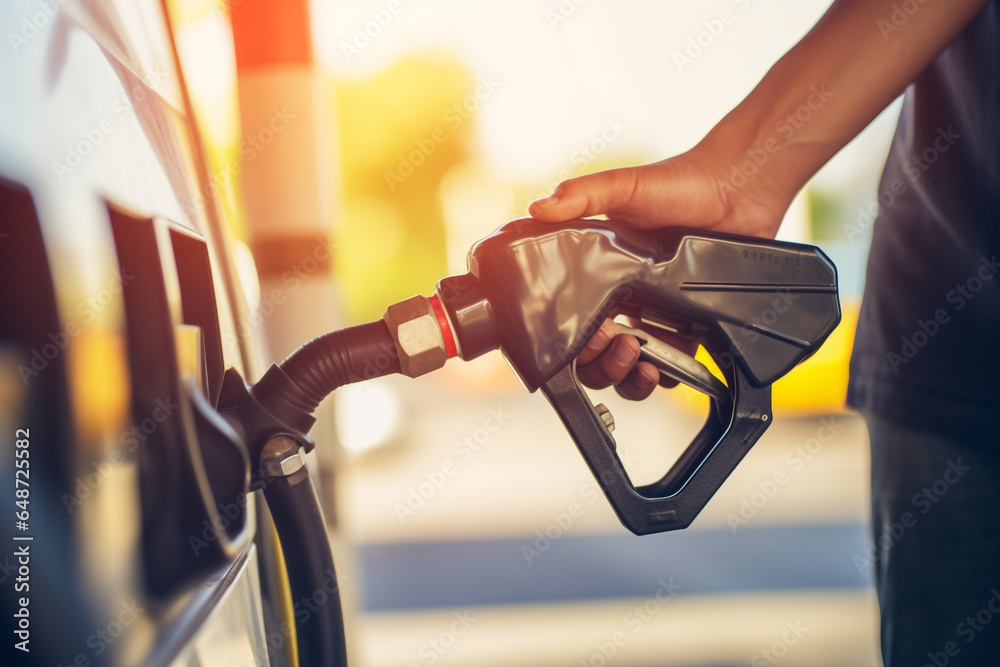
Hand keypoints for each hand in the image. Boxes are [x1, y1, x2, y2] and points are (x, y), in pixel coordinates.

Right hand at [529, 146, 790, 399]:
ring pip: (629, 364)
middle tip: (619, 348)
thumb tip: (539, 208)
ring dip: (628, 377)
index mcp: (599, 271)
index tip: (586, 337)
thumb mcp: (624, 186)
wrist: (739, 186)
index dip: (573, 341)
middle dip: (601, 366)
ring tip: (641, 364)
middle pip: (596, 353)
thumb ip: (582, 195)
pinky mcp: (689, 322)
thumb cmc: (680, 181)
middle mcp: (623, 296)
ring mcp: (655, 312)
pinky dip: (667, 374)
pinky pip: (672, 362)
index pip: (571, 320)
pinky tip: (666, 367)